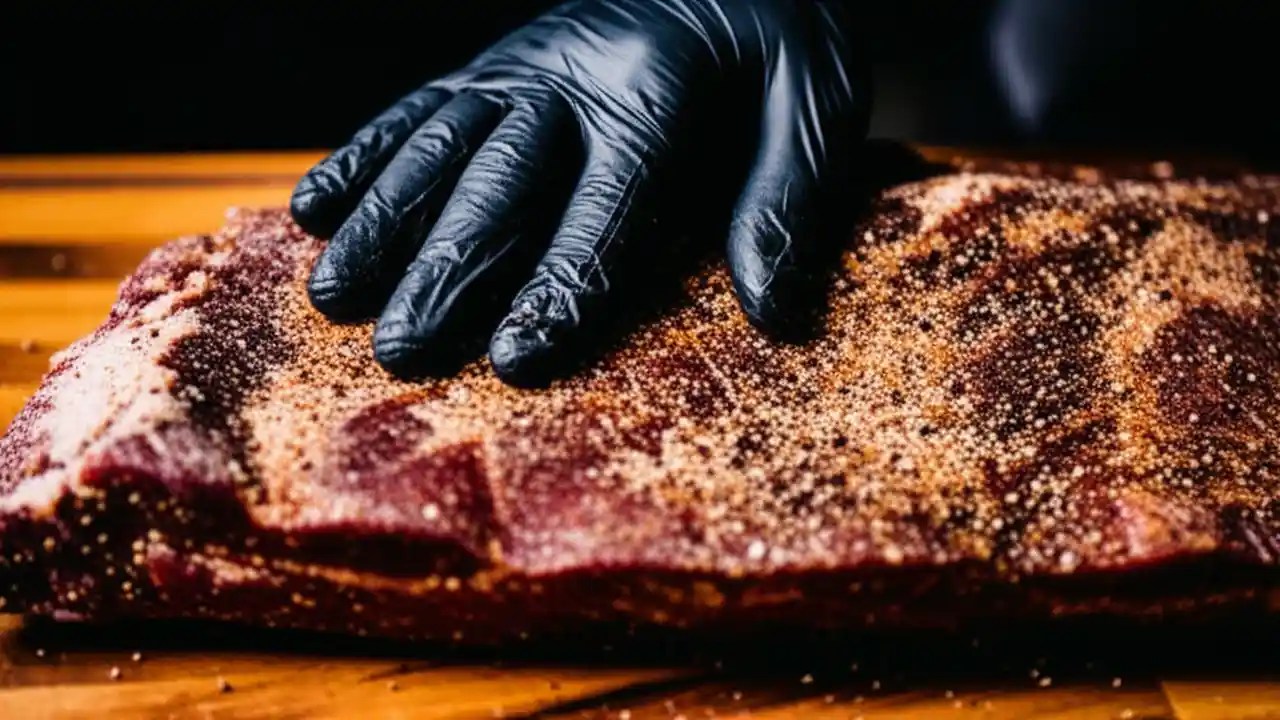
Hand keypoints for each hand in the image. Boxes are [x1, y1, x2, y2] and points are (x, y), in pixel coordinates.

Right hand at [290, 0, 869, 385]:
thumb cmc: (772, 38)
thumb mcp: (814, 99)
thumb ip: (787, 198)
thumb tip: (770, 308)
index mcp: (659, 93)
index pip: (606, 204)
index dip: (562, 284)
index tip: (517, 358)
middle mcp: (571, 80)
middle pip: (501, 184)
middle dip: (449, 271)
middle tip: (402, 352)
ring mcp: (516, 69)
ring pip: (438, 150)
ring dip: (384, 223)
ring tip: (335, 298)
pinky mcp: (485, 68)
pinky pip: (414, 110)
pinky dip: (361, 156)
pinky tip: (313, 207)